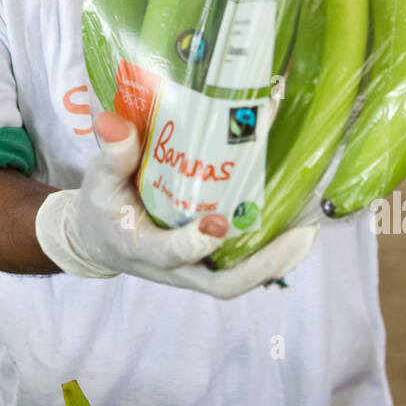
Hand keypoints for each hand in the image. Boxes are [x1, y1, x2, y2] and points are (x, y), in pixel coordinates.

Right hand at [34, 113, 318, 298]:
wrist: (96, 238)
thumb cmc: (101, 206)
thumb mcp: (98, 179)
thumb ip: (112, 154)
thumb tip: (113, 121)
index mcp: (139, 247)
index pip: (169, 254)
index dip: (194, 244)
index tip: (217, 223)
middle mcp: (173, 268)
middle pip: (223, 284)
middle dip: (264, 265)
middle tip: (301, 236)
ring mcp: (192, 271)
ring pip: (239, 279)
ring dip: (276, 261)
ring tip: (308, 230)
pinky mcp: (205, 264)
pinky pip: (240, 266)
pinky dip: (269, 253)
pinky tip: (295, 226)